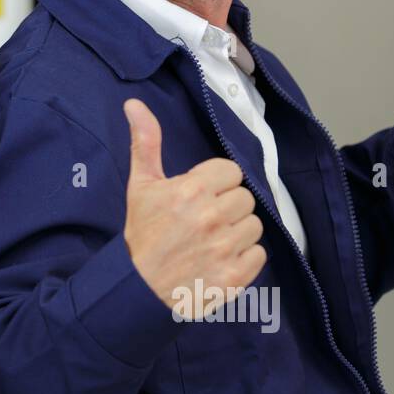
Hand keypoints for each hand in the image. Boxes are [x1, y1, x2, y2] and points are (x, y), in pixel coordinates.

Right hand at [121, 99, 266, 318]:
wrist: (137, 289)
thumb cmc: (141, 235)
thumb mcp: (141, 185)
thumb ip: (146, 142)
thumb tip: (134, 104)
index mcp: (190, 190)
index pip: (231, 172)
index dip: (215, 184)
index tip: (198, 197)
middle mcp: (211, 217)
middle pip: (244, 198)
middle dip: (226, 207)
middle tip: (202, 221)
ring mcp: (225, 248)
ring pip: (254, 225)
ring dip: (237, 232)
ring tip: (210, 241)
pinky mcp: (235, 276)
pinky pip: (259, 254)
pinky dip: (244, 258)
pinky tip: (220, 259)